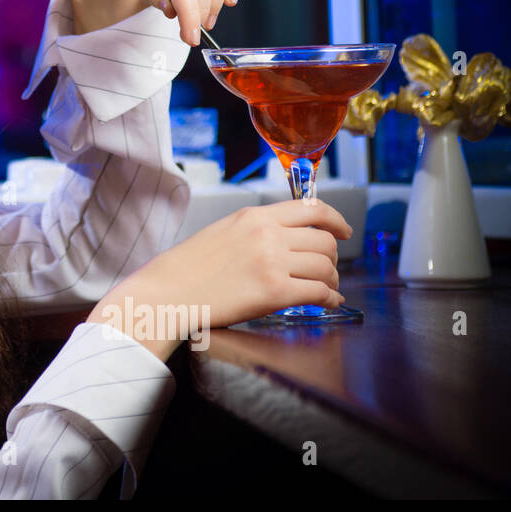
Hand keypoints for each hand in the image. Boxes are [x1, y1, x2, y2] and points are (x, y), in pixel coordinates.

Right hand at [87, 199, 351, 359]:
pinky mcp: (274, 292)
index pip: (312, 208)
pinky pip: (318, 293)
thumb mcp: (224, 231)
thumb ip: (257, 230)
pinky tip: (326, 303)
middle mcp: (267, 235)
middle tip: (327, 269)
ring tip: (325, 289)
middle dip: (332, 257)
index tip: (343, 231)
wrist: (168, 292)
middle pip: (324, 241)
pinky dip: (329, 299)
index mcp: (254, 216)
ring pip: (325, 267)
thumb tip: (289, 239)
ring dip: (331, 280)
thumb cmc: (188, 267)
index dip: (336, 220)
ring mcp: (272, 263)